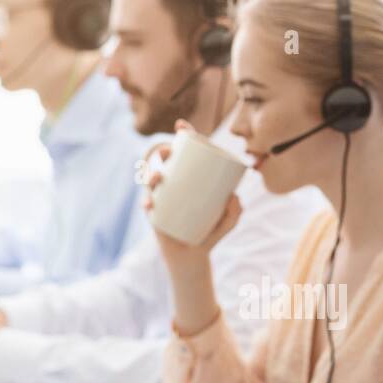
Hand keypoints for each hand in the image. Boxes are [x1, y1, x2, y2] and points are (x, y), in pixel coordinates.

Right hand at [143, 120, 243, 268]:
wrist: (194, 256)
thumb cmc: (211, 232)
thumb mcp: (229, 221)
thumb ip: (235, 210)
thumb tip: (233, 196)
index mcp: (190, 178)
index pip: (186, 152)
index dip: (183, 135)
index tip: (182, 126)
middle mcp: (173, 184)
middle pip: (164, 161)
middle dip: (161, 151)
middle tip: (166, 153)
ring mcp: (162, 198)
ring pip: (151, 179)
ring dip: (150, 174)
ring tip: (156, 179)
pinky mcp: (154, 214)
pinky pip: (147, 204)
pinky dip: (147, 203)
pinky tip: (150, 205)